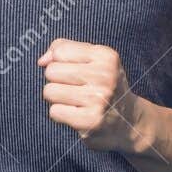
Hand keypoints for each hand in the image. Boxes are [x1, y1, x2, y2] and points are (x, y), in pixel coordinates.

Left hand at [38, 38, 148, 152]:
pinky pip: (54, 112)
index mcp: (105, 56)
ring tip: (76, 101)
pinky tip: (77, 114)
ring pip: (49, 91)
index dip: (60, 62)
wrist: (129, 122)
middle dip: (57, 81)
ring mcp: (98, 99)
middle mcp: (104, 76)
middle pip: (51, 71)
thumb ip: (65, 49)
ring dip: (57, 99)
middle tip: (75, 89)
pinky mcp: (90, 121)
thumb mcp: (92, 60)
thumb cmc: (103, 86)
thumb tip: (42, 60)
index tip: (76, 71)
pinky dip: (61, 115)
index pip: (60, 51)